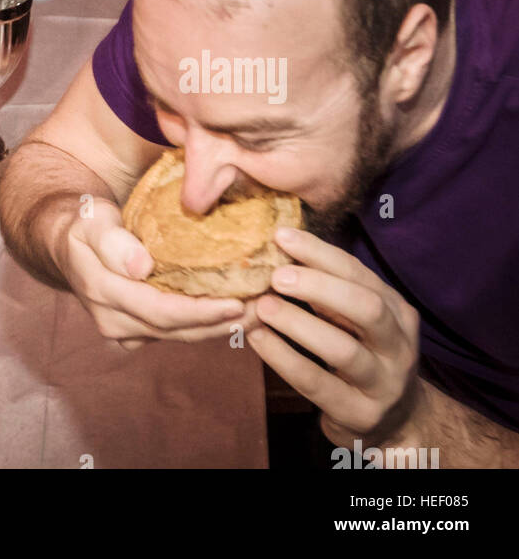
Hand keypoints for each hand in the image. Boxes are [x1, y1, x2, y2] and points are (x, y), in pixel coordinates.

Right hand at [53, 200, 250, 348]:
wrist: (65, 243)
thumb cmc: (83, 224)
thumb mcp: (91, 220)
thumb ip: (113, 242)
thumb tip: (140, 268)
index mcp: (103, 292)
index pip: (160, 310)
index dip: (200, 312)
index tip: (236, 303)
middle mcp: (113, 321)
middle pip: (176, 330)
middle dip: (221, 324)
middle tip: (263, 310)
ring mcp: (124, 331)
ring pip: (179, 336)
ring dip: (220, 329)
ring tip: (259, 315)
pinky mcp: (135, 331)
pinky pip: (175, 333)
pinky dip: (206, 326)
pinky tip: (234, 316)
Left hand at [246, 227, 421, 446]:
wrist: (394, 420)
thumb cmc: (363, 352)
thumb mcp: (355, 319)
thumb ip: (328, 290)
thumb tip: (279, 250)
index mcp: (396, 311)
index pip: (359, 274)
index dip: (319, 253)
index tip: (281, 236)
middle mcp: (398, 345)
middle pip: (366, 307)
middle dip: (319, 286)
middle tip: (276, 275)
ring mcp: (384, 383)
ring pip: (344, 349)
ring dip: (298, 324)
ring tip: (262, 307)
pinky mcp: (361, 414)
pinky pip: (318, 384)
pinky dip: (284, 359)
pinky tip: (258, 339)